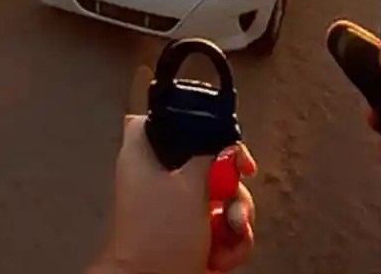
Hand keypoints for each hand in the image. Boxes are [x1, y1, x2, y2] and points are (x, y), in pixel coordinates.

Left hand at [90, 116, 256, 273]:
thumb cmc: (159, 235)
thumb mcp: (189, 186)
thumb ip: (210, 157)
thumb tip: (224, 143)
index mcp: (143, 157)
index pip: (157, 121)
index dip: (186, 122)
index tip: (213, 138)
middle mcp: (158, 180)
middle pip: (206, 163)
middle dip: (230, 185)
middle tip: (232, 200)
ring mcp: (176, 210)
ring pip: (221, 198)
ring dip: (236, 219)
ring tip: (232, 234)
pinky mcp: (190, 236)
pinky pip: (221, 229)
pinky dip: (230, 243)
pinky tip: (222, 258)